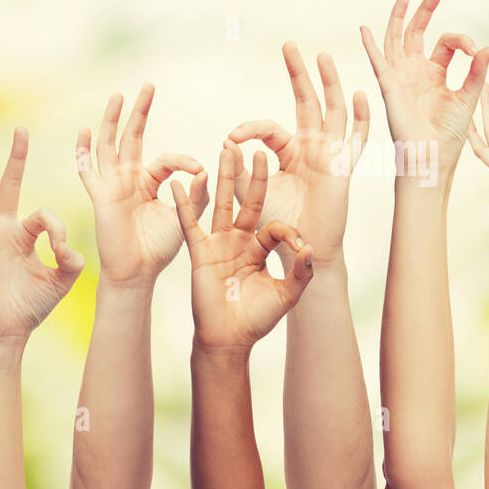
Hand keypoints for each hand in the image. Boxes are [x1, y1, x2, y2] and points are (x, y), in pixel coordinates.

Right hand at [0, 128, 84, 344]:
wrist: (8, 329)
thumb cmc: (32, 305)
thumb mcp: (62, 280)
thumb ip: (71, 260)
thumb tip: (69, 247)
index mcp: (28, 234)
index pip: (43, 214)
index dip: (56, 229)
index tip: (62, 250)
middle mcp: (6, 229)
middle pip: (11, 184)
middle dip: (17, 158)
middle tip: (21, 129)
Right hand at [78, 84, 208, 285]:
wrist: (138, 273)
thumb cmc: (159, 249)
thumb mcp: (185, 217)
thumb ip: (197, 194)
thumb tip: (207, 169)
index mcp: (149, 182)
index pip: (166, 159)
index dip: (184, 161)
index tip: (200, 169)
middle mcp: (129, 179)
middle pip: (132, 137)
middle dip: (140, 112)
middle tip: (148, 86)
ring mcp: (112, 185)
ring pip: (109, 145)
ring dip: (113, 120)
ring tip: (119, 95)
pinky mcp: (100, 197)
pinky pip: (87, 171)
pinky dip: (83, 151)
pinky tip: (84, 131)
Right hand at [173, 149, 313, 349]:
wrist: (229, 338)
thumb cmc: (257, 319)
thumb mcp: (286, 295)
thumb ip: (301, 273)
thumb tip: (310, 248)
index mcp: (261, 248)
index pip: (275, 227)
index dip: (288, 233)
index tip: (300, 245)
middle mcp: (240, 240)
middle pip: (248, 202)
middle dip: (254, 178)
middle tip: (259, 150)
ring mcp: (219, 243)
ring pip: (221, 204)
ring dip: (223, 178)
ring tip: (226, 149)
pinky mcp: (200, 251)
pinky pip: (191, 224)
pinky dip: (184, 205)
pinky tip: (178, 184)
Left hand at [225, 42, 368, 265]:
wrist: (302, 248)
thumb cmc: (278, 224)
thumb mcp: (251, 192)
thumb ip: (239, 170)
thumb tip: (226, 144)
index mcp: (288, 151)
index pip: (269, 127)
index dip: (249, 128)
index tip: (230, 138)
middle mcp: (311, 146)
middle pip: (306, 101)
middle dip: (297, 73)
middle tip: (288, 45)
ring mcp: (330, 154)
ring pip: (333, 110)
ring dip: (328, 83)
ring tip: (323, 56)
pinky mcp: (344, 167)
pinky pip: (357, 140)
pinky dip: (361, 118)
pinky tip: (360, 94)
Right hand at [359, 0, 488, 184]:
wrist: (433, 158)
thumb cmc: (450, 135)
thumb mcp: (468, 97)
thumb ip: (477, 71)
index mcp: (436, 74)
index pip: (447, 43)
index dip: (462, 41)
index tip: (475, 51)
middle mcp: (416, 72)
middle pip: (418, 32)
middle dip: (427, 9)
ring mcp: (401, 77)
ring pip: (396, 39)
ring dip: (400, 16)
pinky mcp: (390, 86)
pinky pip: (377, 62)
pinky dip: (370, 45)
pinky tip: (364, 29)